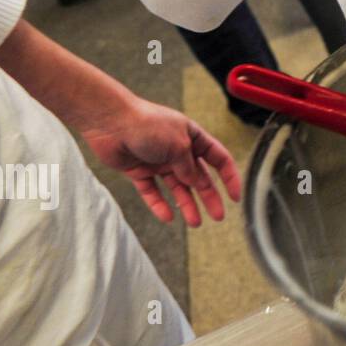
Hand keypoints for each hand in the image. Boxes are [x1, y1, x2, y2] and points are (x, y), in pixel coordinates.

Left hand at [81, 97, 241, 226]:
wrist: (110, 122)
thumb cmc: (147, 125)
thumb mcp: (178, 144)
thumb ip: (189, 167)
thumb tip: (194, 183)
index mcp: (193, 137)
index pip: (219, 159)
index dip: (229, 177)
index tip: (236, 197)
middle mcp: (178, 150)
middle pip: (199, 177)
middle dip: (209, 197)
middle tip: (218, 217)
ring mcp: (158, 162)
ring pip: (177, 188)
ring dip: (187, 205)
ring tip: (195, 223)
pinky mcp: (139, 171)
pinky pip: (152, 192)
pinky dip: (160, 204)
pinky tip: (168, 217)